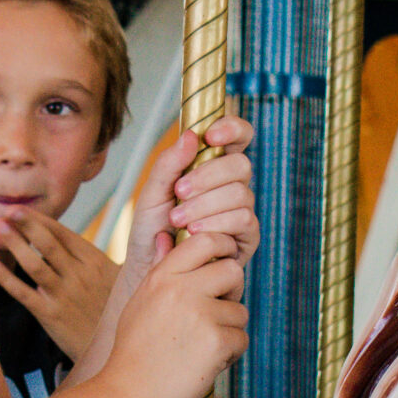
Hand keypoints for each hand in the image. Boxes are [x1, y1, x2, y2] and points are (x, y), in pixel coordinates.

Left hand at [0, 210, 118, 360]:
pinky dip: (5, 278)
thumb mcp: (119, 281)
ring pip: (34, 263)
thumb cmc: (114, 312)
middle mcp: (79, 275)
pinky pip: (23, 293)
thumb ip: (99, 261)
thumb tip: (93, 241)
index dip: (39, 219)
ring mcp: (64, 294)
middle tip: (6, 210)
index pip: (63, 233)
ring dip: (14, 243)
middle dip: (26, 224)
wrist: (114, 349)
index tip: (20, 209)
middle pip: (47, 243)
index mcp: (95, 262)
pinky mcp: (51, 314)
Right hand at [100, 230, 246, 397]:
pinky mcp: (216, 341)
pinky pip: (241, 339)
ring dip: (229, 331)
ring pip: (240, 311)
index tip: (221, 265)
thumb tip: (166, 236)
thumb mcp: (139, 302)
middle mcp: (181, 290)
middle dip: (232, 292)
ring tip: (200, 349)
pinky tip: (204, 365)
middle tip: (215, 315)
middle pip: (233, 271)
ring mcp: (200, 314)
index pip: (205, 240)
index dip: (222, 249)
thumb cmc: (132, 354)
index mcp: (161, 277)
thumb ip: (161, 271)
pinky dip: (229, 355)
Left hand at [125, 117, 258, 283]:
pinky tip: (194, 234)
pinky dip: (216, 224)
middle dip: (207, 176)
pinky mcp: (247, 236)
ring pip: (240, 193)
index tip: (210, 136)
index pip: (238, 135)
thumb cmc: (152, 229)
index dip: (232, 128)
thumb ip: (169, 164)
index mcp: (212, 165)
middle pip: (240, 164)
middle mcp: (232, 184)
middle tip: (179, 192)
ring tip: (178, 221)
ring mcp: (242, 209)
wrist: (150, 269)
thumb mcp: (152, 193)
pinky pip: (243, 220)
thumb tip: (190, 135)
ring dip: (205, 205)